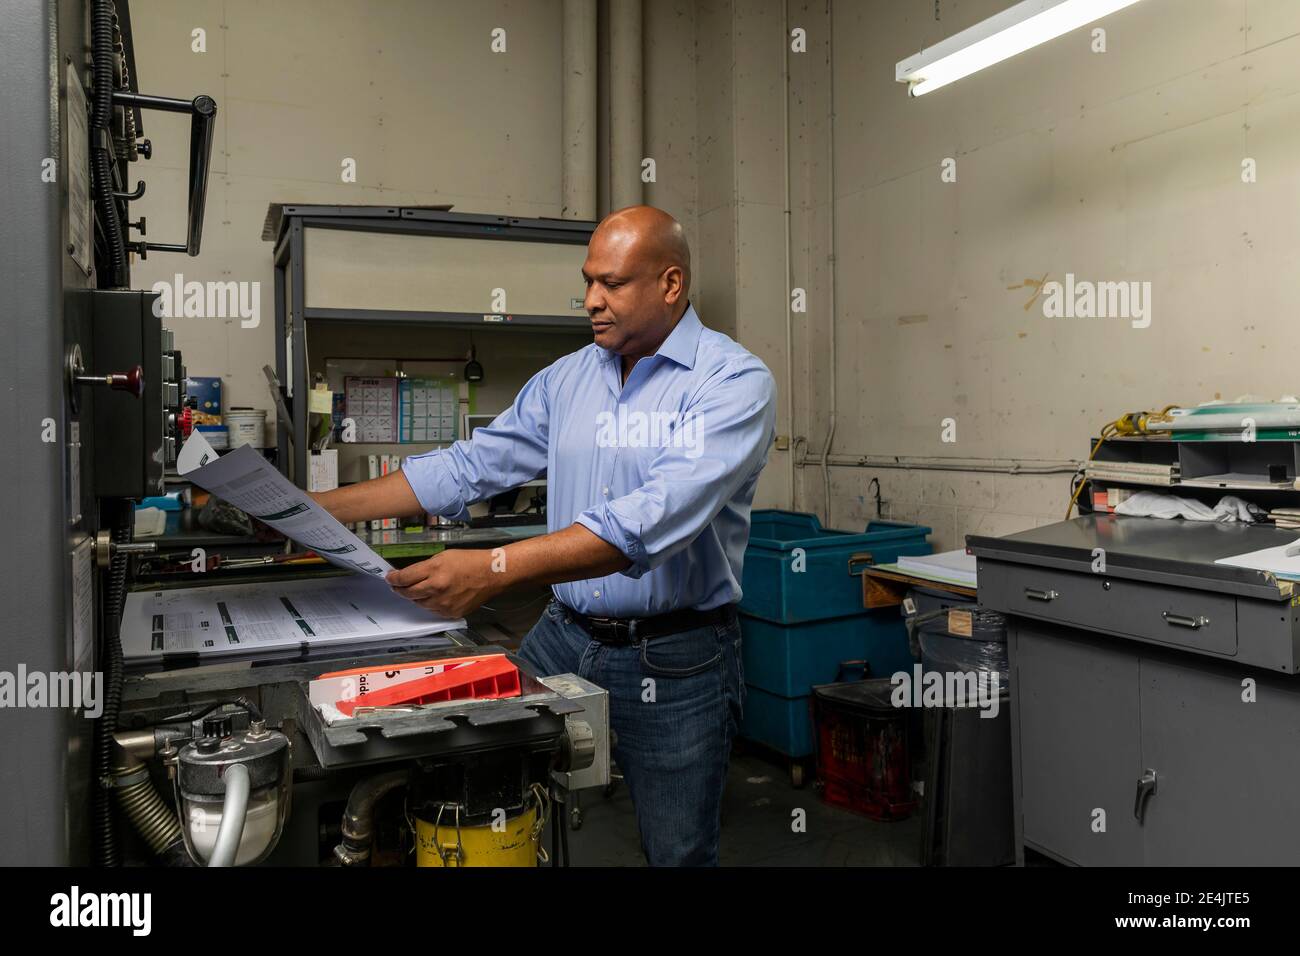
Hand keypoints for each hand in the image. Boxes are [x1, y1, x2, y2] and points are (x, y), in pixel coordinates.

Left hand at [385, 549, 503, 617]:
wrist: (492, 574)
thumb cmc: (469, 562)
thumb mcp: (443, 556)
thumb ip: (425, 567)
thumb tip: (409, 576)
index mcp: (434, 571)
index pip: (405, 578)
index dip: (394, 579)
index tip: (390, 578)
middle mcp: (437, 589)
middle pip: (408, 593)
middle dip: (399, 589)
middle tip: (396, 585)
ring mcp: (444, 603)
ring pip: (419, 603)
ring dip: (415, 597)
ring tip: (418, 590)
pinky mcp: (451, 613)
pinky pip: (433, 610)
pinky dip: (430, 603)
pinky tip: (434, 596)